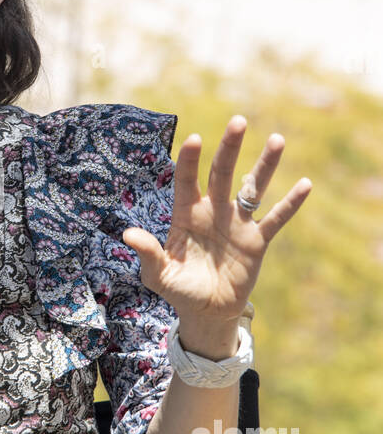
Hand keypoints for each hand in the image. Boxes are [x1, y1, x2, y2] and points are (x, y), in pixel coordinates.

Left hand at [122, 116, 311, 331]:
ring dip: (265, 165)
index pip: (187, 181)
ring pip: (252, 187)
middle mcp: (213, 211)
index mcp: (186, 214)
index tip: (193, 139)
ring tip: (277, 140)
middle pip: (222, 173)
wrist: (206, 311)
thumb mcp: (158, 274)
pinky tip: (305, 184)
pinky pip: (276, 219)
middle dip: (229, 148)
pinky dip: (290, 204)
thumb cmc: (178, 289)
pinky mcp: (257, 240)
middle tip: (238, 121)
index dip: (189, 161)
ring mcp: (236, 223)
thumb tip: (128, 234)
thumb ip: (147, 253)